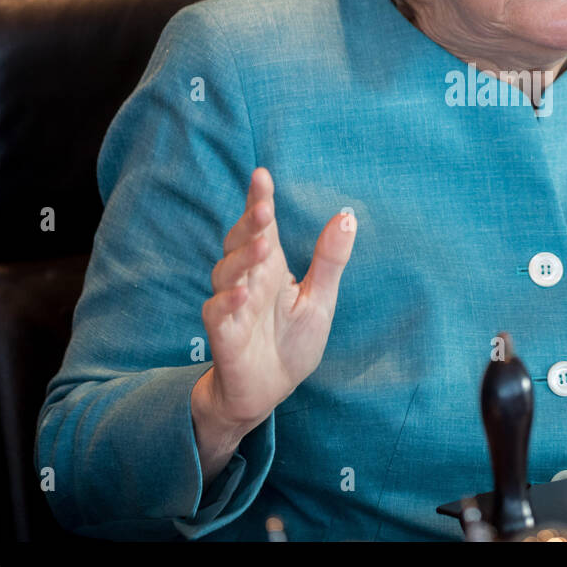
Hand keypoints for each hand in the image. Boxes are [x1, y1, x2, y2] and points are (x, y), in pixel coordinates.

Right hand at [198, 167, 355, 430]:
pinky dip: (227, 301)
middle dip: (249, 223)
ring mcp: (232, 307)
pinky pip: (218, 313)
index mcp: (270, 268)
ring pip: (226, 272)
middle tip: (263, 206)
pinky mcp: (223, 335)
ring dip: (242, 257)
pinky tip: (242, 292)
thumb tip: (348, 216)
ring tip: (262, 243)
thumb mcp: (319, 299)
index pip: (263, 227)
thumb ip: (329, 260)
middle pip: (241, 243)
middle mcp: (248, 281)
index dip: (259, 200)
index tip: (262, 174)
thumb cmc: (290, 343)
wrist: (268, 392)